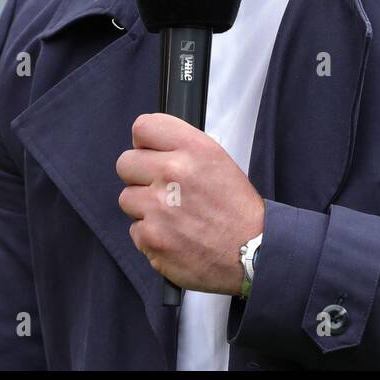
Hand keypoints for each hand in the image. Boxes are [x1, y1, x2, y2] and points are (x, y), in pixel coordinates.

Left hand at [117, 113, 265, 294]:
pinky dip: (151, 235)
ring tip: (172, 216)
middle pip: (125, 163)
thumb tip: (148, 147)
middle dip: (139, 176)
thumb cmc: (236, 208)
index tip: (150, 153)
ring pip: (127, 198)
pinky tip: (174, 236)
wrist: (254, 252)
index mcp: (193, 149)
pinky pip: (135, 230)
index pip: (143, 127)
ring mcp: (159, 207)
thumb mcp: (218, 161)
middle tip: (160, 189)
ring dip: (144, 208)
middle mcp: (173, 173)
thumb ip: (182, 148)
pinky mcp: (152, 238)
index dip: (144, 142)